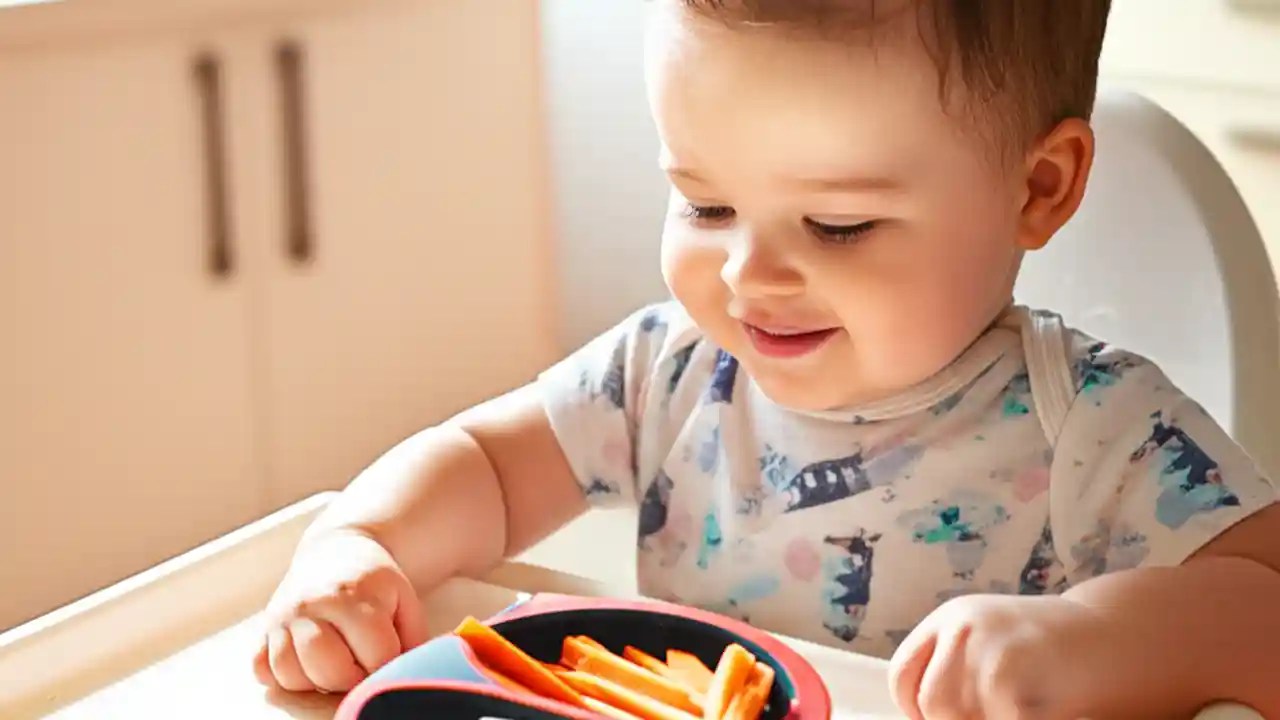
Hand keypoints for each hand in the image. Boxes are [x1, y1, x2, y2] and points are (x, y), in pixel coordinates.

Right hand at [253, 529, 428, 692]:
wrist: (335, 550)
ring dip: (314, 681)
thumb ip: (412, 640)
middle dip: (351, 680)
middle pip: (330, 670)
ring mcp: (282, 617)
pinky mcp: (263, 628)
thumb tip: (407, 678)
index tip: (387, 657)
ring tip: (333, 664)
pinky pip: (262, 668)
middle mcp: (312, 605)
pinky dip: (282, 676)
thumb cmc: (374, 583)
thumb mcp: (404, 600)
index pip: (376, 656)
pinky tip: (305, 663)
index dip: (386, 667)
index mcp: (353, 596)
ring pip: (290, 673)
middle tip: (360, 665)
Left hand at [889, 594, 1109, 719]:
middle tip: (981, 718)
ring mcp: (988, 652)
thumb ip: (956, 667)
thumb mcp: (991, 640)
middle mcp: (963, 629)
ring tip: (1010, 710)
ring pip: (960, 717)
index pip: (903, 673)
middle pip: (930, 701)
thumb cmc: (1049, 647)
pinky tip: (1034, 712)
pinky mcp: (1014, 681)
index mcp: (950, 617)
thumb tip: (926, 712)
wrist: (1112, 633)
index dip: (912, 709)